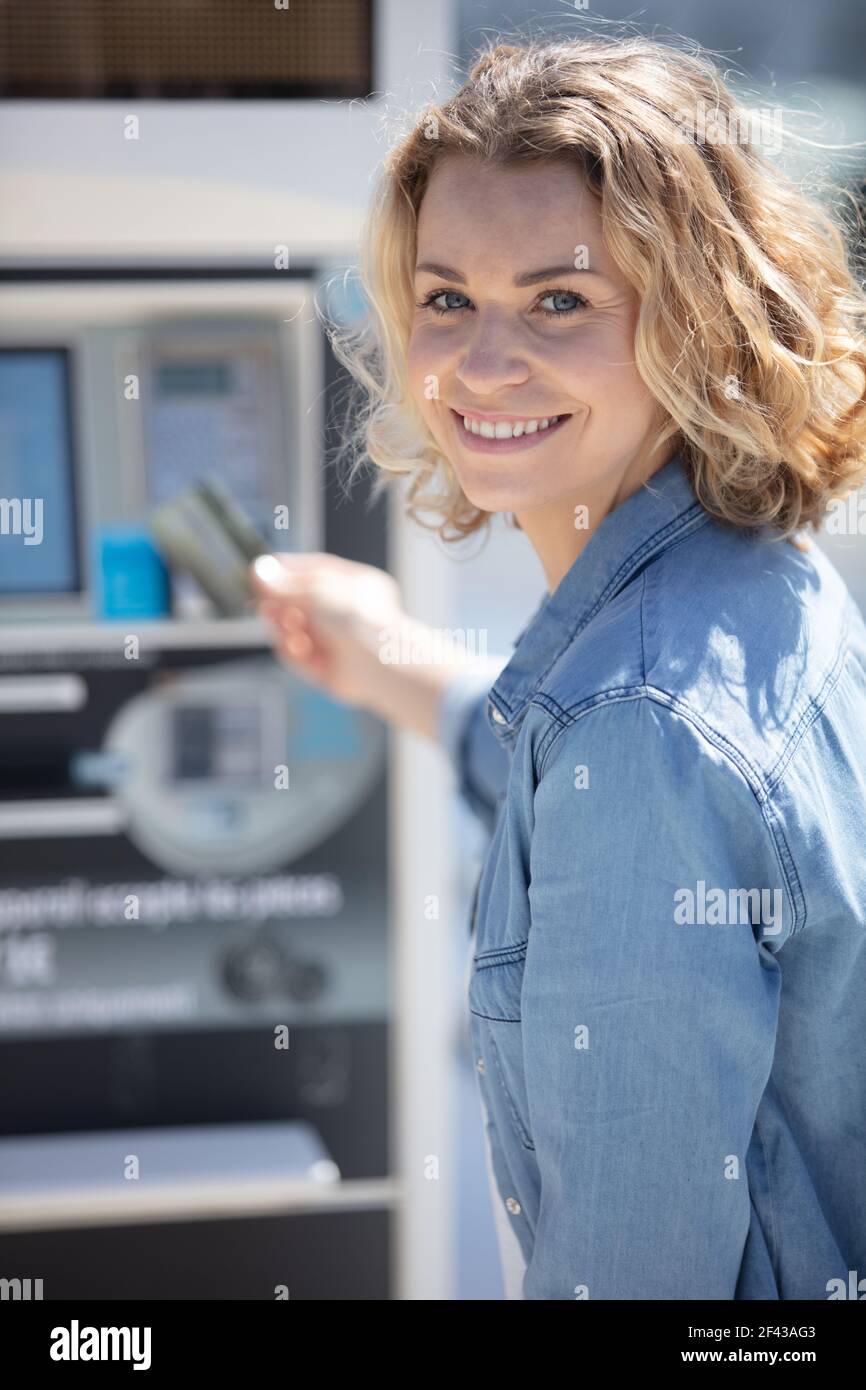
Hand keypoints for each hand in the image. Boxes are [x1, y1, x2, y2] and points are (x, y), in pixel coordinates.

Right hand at [249, 551, 404, 705]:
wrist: (379, 663)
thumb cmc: (358, 619)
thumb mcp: (317, 590)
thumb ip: (285, 584)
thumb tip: (258, 571)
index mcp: (357, 586)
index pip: (316, 572)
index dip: (287, 572)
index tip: (261, 573)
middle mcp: (350, 614)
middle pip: (303, 605)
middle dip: (280, 605)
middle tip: (261, 604)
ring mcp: (341, 642)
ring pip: (298, 632)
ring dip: (285, 629)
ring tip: (282, 627)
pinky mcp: (330, 670)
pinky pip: (301, 658)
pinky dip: (294, 652)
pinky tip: (295, 648)